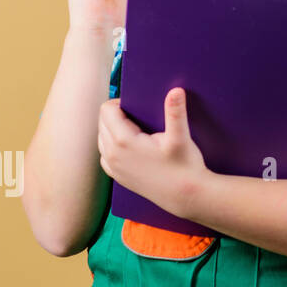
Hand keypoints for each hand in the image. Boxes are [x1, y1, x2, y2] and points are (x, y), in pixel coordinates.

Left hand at [98, 87, 208, 218]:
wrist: (185, 196)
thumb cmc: (184, 166)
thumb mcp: (181, 137)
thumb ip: (175, 112)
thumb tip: (176, 90)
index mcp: (123, 141)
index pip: (107, 110)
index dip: (120, 102)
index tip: (138, 105)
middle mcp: (112, 155)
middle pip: (102, 122)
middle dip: (117, 114)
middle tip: (140, 115)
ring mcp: (113, 167)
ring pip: (101, 137)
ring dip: (113, 129)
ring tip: (136, 128)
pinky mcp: (117, 176)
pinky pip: (105, 153)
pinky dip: (112, 145)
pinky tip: (131, 145)